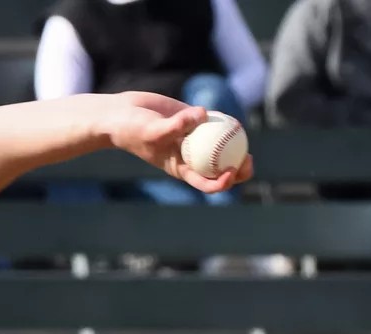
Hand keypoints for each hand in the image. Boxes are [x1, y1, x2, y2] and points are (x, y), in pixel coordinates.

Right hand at [101, 91, 252, 194]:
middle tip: (248, 159)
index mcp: (182, 169)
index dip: (222, 183)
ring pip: (221, 146)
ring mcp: (194, 139)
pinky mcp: (194, 120)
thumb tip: (203, 115)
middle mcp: (191, 157)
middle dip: (239, 169)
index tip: (230, 173)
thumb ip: (176, 125)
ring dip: (235, 144)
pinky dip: (223, 121)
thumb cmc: (133, 128)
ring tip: (244, 135)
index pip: (206, 183)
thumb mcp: (152, 130)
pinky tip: (231, 119)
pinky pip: (214, 122)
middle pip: (221, 169)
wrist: (123, 113)